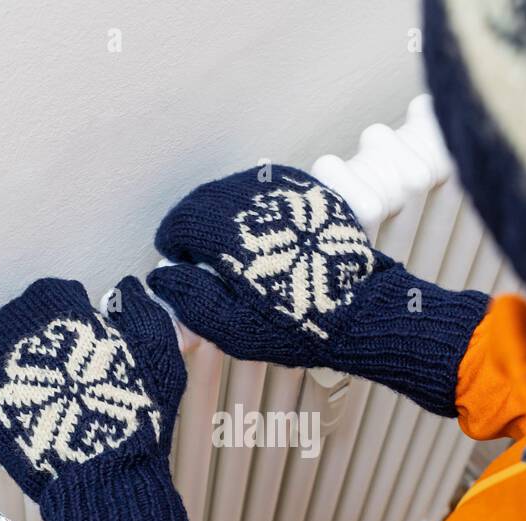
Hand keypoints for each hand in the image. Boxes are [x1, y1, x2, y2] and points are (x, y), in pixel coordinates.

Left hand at [0, 276, 190, 520]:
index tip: (86, 349)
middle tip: (69, 382)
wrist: (99, 476)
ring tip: (49, 403)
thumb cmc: (130, 416)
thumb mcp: (158, 353)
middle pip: (27, 322)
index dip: (77, 324)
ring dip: (22, 370)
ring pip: (4, 352)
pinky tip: (24, 413)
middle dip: (46, 346)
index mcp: (58, 300)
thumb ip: (141, 309)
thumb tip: (128, 291)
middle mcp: (16, 318)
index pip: (61, 295)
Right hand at [148, 165, 489, 416]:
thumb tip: (162, 275)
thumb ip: (188, 297)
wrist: (364, 310)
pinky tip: (269, 240)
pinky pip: (267, 191)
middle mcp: (252, 196)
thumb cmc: (296, 325)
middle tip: (205, 263)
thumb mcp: (230, 327)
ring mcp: (283, 187)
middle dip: (196, 230)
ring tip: (238, 254)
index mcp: (226, 229)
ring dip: (225, 218)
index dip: (173, 247)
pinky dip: (257, 211)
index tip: (179, 266)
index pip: (179, 222)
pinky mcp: (309, 189)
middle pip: (204, 202)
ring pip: (234, 192)